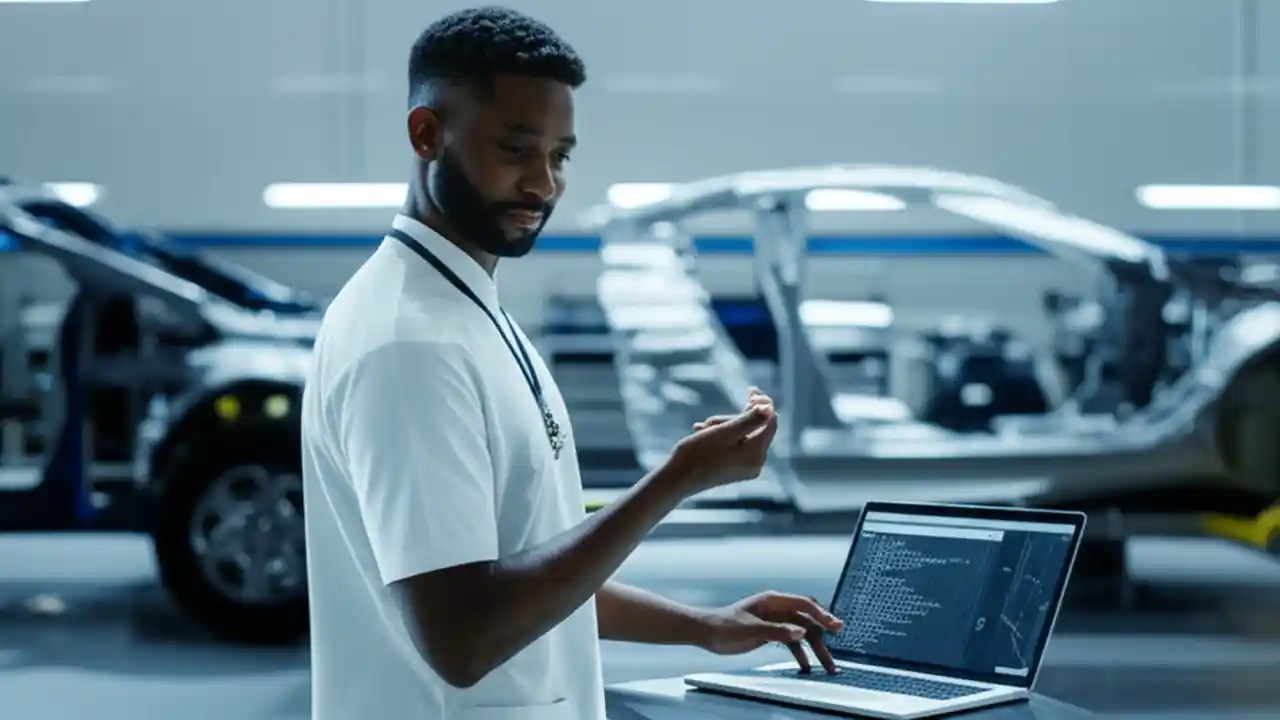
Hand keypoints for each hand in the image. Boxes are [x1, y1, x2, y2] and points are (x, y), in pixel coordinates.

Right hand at [665, 388, 777, 495]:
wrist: (676, 480)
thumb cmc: (697, 455)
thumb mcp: (724, 432)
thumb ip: (750, 420)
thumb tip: (770, 407)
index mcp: (756, 454)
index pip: (770, 421)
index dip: (763, 404)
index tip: (750, 390)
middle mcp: (755, 463)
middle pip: (755, 428)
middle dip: (733, 418)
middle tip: (709, 421)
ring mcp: (745, 468)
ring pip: (742, 434)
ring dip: (723, 426)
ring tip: (701, 429)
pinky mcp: (734, 469)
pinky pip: (734, 445)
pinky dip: (720, 436)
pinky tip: (701, 434)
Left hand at [696, 591, 843, 674]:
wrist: (707, 632)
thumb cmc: (724, 625)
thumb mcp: (750, 628)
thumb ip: (775, 630)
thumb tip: (801, 632)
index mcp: (773, 600)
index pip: (803, 604)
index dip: (821, 614)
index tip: (835, 626)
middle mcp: (777, 609)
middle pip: (807, 619)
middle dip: (823, 634)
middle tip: (836, 648)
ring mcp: (776, 621)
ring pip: (802, 633)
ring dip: (815, 649)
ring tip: (827, 667)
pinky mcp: (771, 633)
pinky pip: (792, 643)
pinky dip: (800, 654)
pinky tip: (806, 667)